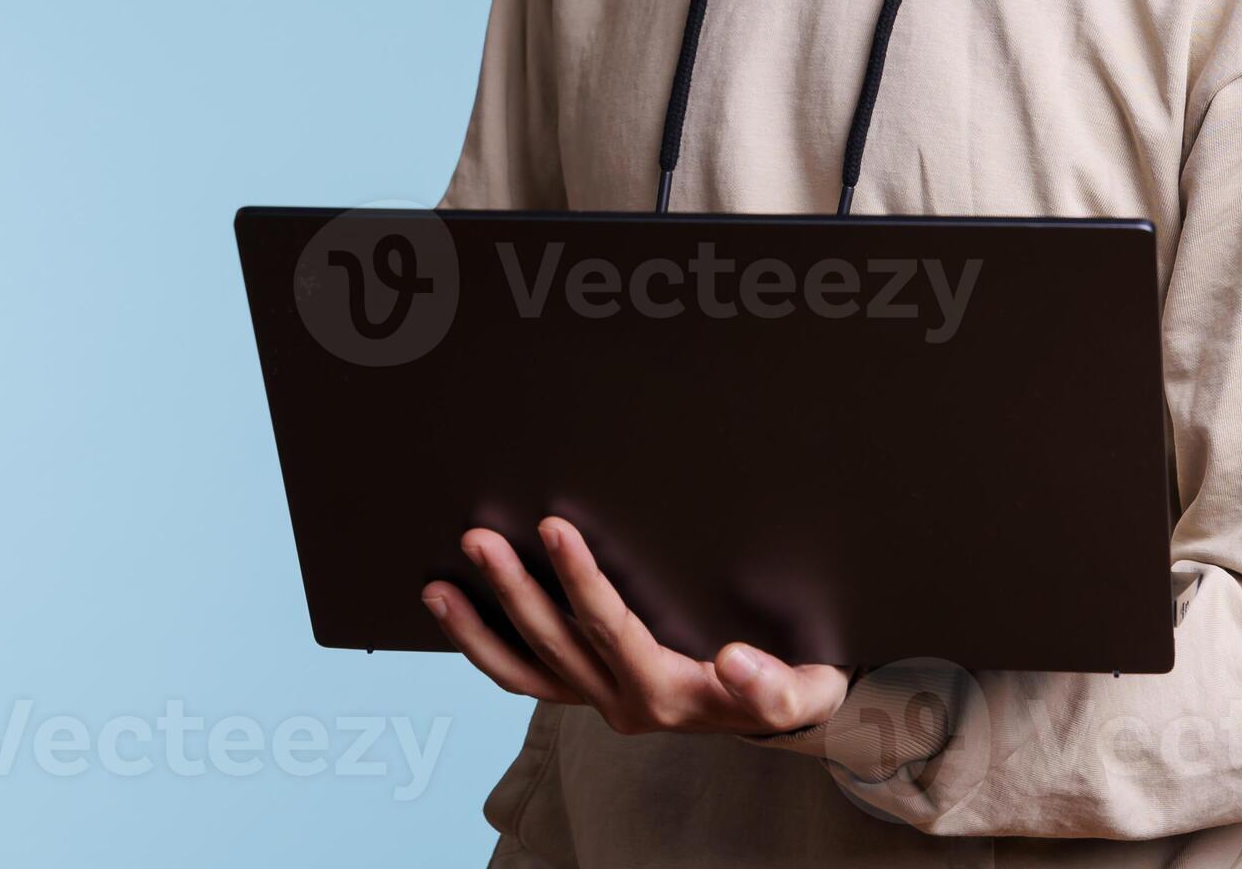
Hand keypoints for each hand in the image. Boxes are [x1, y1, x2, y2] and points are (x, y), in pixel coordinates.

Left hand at [423, 517, 850, 737]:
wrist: (782, 713)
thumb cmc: (792, 686)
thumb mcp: (802, 688)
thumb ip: (773, 684)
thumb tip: (736, 662)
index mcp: (670, 693)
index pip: (611, 629)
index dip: (579, 580)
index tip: (552, 529)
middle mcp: (626, 704)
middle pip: (555, 644)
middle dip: (512, 590)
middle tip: (478, 537)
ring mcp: (602, 700)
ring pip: (526, 670)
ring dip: (479, 630)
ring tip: (439, 587)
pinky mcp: (592, 691)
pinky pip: (527, 678)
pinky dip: (486, 648)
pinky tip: (456, 610)